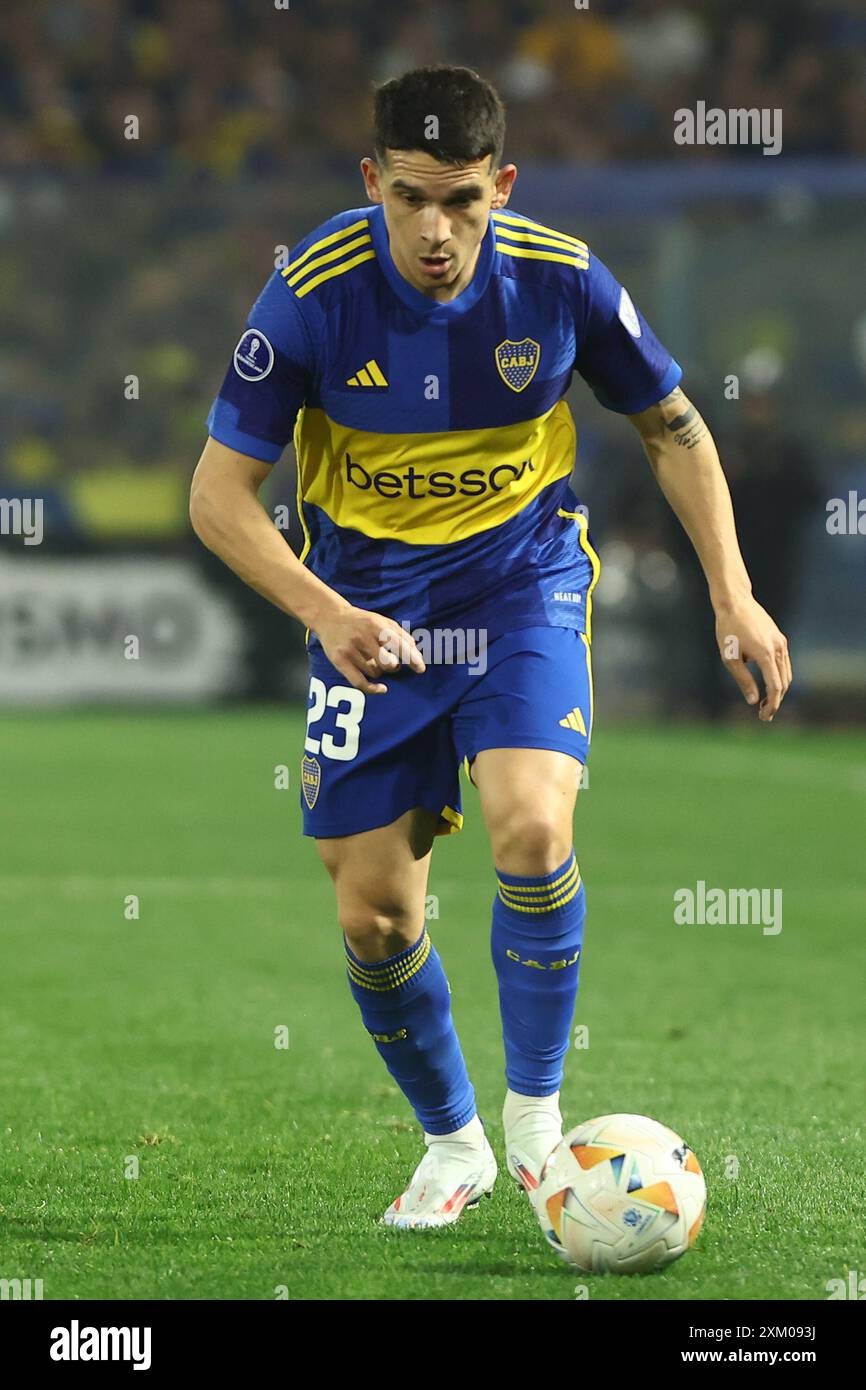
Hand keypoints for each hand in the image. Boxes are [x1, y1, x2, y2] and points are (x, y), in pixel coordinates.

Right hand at [314, 604, 425, 693]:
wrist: (329, 617)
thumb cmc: (362, 622)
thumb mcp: (381, 621)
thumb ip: (400, 635)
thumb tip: (416, 654)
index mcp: (376, 625)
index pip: (398, 644)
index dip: (411, 658)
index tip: (421, 669)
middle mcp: (362, 637)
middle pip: (388, 663)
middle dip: (394, 666)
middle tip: (392, 662)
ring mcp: (349, 649)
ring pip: (375, 673)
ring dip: (379, 670)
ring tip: (372, 661)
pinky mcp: (339, 660)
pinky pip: (359, 682)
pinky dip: (373, 689)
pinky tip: (382, 689)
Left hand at [714, 597, 791, 720]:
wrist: (735, 602)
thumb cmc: (728, 629)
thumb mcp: (730, 658)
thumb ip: (743, 680)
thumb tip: (753, 701)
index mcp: (765, 654)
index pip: (775, 687)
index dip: (772, 704)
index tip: (763, 717)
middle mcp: (778, 648)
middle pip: (783, 683)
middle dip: (775, 701)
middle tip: (763, 715)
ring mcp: (781, 643)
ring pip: (786, 673)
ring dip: (778, 690)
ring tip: (764, 703)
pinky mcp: (779, 639)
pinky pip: (783, 663)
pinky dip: (778, 677)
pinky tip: (766, 684)